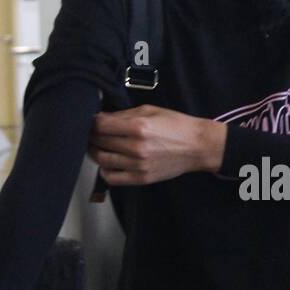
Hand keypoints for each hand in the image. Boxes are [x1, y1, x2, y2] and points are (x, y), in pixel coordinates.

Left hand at [88, 105, 226, 184]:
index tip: (93, 121)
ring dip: (95, 152)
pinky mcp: (141, 178)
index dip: (92, 122)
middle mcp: (136, 147)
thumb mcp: (150, 110)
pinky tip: (108, 163)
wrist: (198, 147)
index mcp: (139, 127)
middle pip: (99, 142)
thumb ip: (124, 114)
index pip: (100, 125)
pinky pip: (113, 178)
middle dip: (92, 135)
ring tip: (97, 146)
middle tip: (92, 132)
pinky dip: (105, 170)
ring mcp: (138, 165)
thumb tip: (102, 118)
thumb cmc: (177, 126)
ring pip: (102, 160)